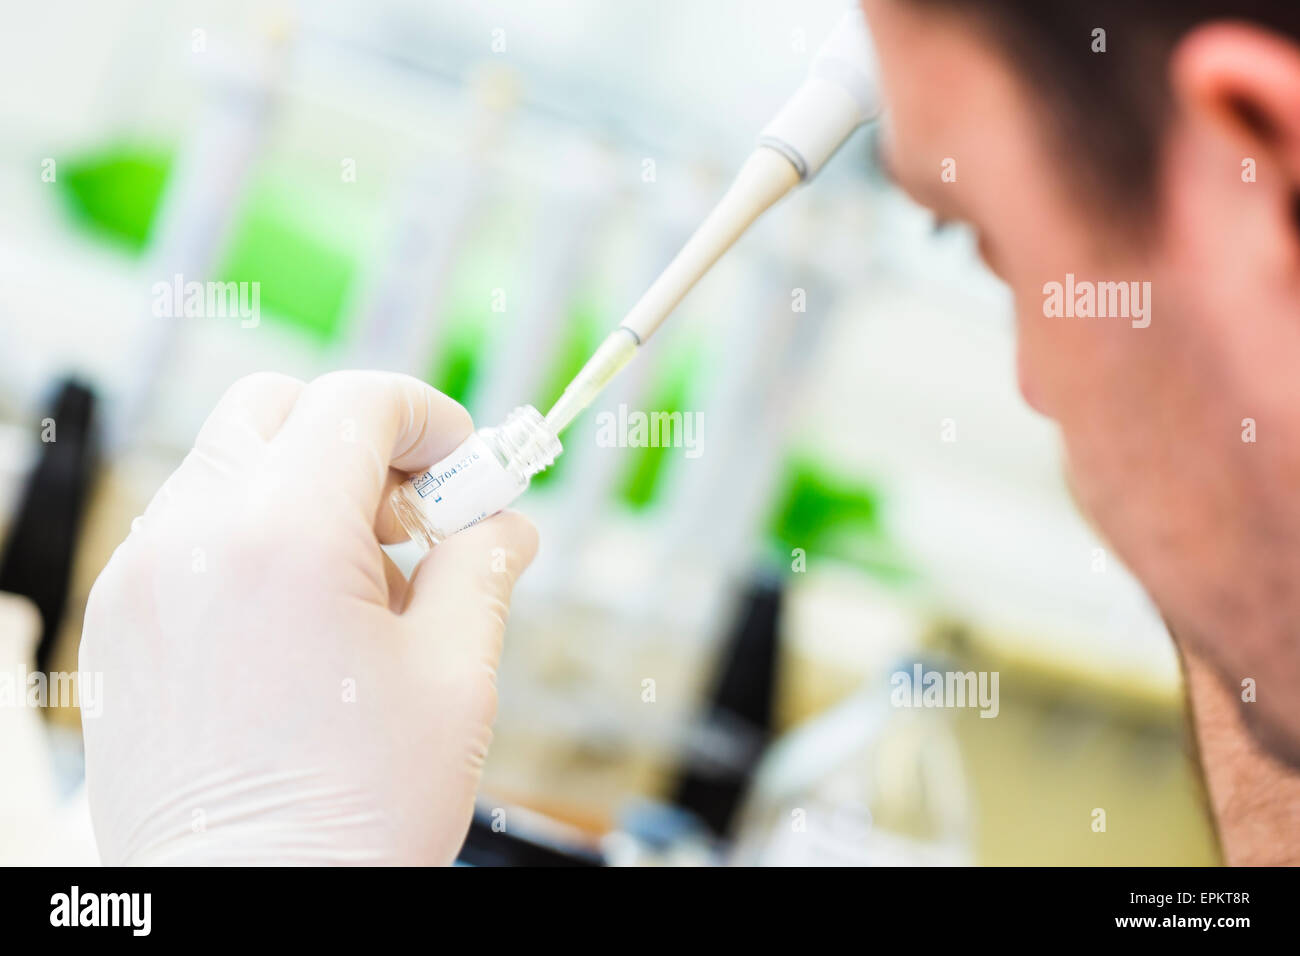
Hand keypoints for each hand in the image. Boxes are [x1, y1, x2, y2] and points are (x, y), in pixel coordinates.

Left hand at [80, 371, 537, 864]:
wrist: (245, 911)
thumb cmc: (356, 812)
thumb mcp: (457, 678)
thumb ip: (484, 571)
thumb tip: (507, 526)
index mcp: (287, 537)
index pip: (356, 403)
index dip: (427, 417)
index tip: (463, 466)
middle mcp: (194, 539)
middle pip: (275, 409)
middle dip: (356, 438)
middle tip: (411, 517)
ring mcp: (142, 579)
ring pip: (226, 465)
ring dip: (302, 485)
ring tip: (359, 582)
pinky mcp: (120, 624)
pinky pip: (187, 530)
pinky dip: (250, 534)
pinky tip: (297, 618)